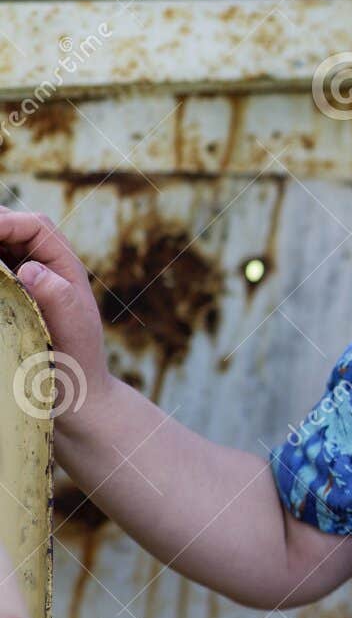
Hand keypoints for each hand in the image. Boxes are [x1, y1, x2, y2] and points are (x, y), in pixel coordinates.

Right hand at [0, 207, 115, 432]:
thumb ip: (58, 298)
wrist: (75, 396)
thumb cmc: (78, 363)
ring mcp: (24, 282)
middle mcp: (45, 268)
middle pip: (11, 229)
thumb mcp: (73, 331)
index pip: (34, 228)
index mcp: (66, 268)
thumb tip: (31, 268)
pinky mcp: (9, 299)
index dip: (5, 221)